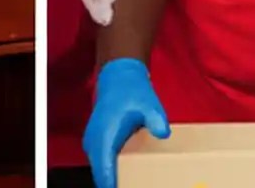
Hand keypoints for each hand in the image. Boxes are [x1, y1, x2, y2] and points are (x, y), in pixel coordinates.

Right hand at [83, 58, 169, 187]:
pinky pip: (100, 163)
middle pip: (100, 175)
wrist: (118, 78)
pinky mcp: (94, 143)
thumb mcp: (149, 104)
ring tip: (132, 183)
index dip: (113, 186)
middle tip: (137, 185)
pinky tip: (126, 176)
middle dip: (115, 184)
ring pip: (99, 170)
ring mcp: (91, 143)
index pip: (104, 171)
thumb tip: (163, 133)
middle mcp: (94, 142)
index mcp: (105, 137)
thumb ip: (156, 119)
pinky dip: (109, 171)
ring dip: (112, 179)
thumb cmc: (133, 92)